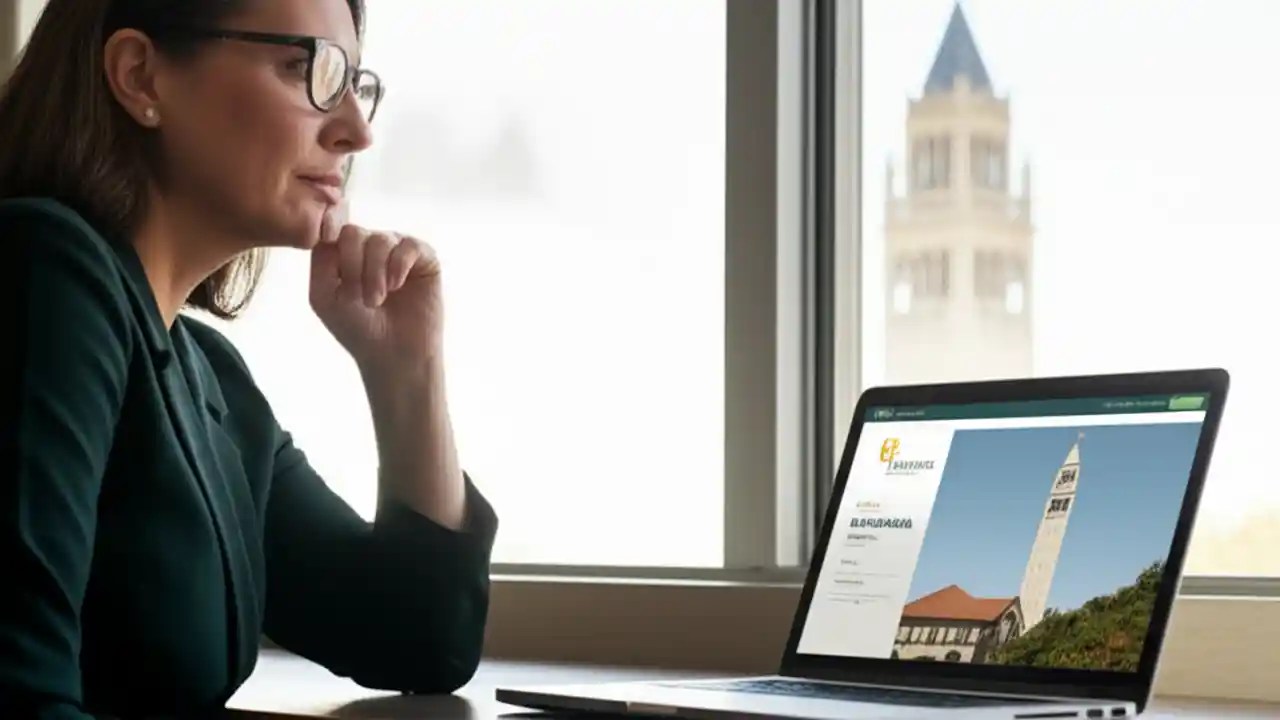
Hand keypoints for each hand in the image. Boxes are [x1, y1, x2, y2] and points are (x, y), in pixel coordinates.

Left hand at [309, 203, 443, 373]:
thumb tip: (332, 226)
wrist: (394, 355)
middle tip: (362, 298)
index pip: (331, 230)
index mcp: (344, 252)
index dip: (332, 248)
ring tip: (377, 300)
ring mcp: (398, 250)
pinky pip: (409, 246)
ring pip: (381, 239)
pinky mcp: (424, 258)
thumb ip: (320, 259)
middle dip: (354, 267)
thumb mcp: (323, 295)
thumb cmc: (357, 328)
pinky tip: (397, 286)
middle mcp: (371, 246)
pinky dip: (399, 265)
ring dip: (376, 273)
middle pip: (354, 233)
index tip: (337, 275)